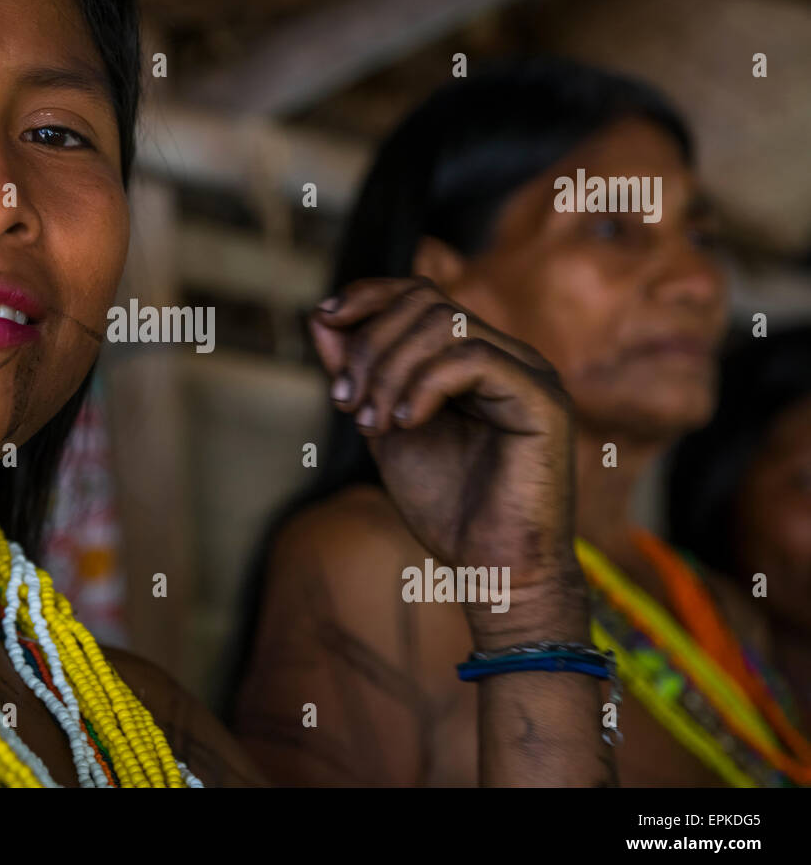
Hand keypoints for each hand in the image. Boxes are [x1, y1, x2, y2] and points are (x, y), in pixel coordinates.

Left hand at [311, 278, 584, 634]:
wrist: (491, 570)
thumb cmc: (446, 506)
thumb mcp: (382, 426)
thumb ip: (358, 373)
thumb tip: (321, 317)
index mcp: (473, 358)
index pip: (420, 294)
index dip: (369, 295)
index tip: (324, 317)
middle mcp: (506, 355)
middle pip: (426, 302)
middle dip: (371, 345)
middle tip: (347, 403)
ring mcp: (529, 373)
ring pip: (446, 324)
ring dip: (391, 370)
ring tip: (372, 424)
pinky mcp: (542, 399)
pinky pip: (474, 359)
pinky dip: (425, 385)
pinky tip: (404, 424)